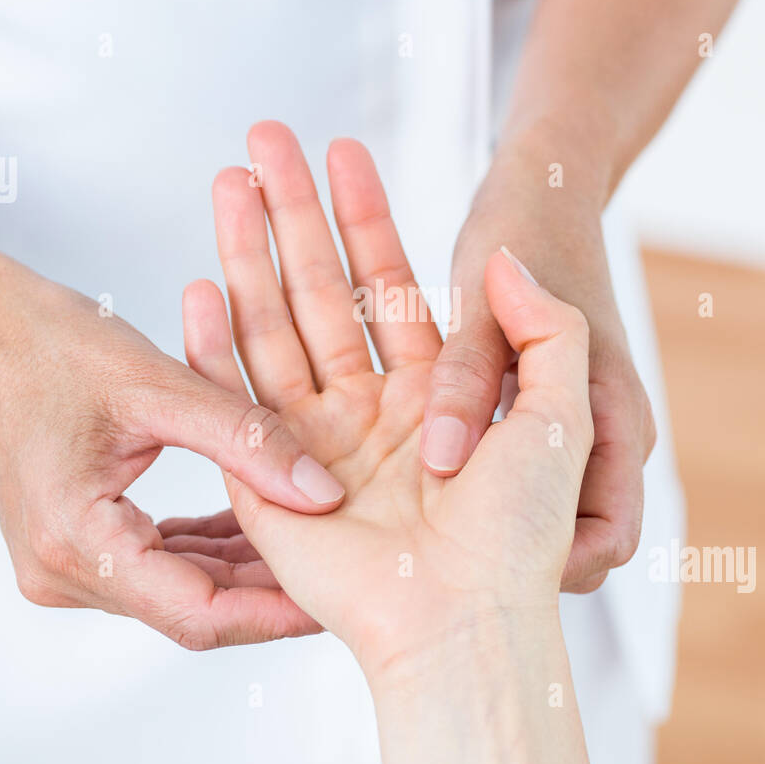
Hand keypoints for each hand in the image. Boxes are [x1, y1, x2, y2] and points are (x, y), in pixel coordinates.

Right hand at [0, 244, 344, 648]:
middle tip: (346, 566)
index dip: (276, 613)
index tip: (336, 602)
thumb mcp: (162, 386)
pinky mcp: (80, 542)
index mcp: (79, 542)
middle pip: (194, 608)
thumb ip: (249, 440)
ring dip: (247, 566)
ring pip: (182, 588)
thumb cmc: (48, 345)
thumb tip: (324, 495)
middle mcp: (66, 570)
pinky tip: (259, 517)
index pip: (198, 614)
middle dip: (272, 589)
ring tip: (317, 539)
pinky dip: (211, 545)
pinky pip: (161, 562)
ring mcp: (69, 562)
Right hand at [180, 123, 592, 679]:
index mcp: (432, 394)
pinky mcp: (271, 484)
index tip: (342, 151)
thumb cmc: (522, 531)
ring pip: (273, 329)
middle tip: (266, 140)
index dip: (366, 217)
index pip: (389, 285)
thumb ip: (545, 326)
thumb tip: (502, 260)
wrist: (466, 623)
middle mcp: (368, 413)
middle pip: (321, 293)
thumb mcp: (564, 412)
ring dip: (248, 255)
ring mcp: (315, 445)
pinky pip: (235, 402)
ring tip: (229, 181)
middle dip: (294, 215)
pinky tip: (200, 280)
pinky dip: (213, 344)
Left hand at [420, 142, 654, 593]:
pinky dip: (462, 481)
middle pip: (566, 545)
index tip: (467, 581)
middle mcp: (604, 440)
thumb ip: (469, 376)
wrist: (544, 186)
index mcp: (615, 421)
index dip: (543, 579)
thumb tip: (448, 458)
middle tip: (421, 583)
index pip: (601, 547)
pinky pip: (500, 469)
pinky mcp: (534, 417)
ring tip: (400, 543)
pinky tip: (398, 486)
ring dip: (476, 524)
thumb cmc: (524, 231)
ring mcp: (574, 431)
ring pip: (529, 511)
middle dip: (499, 566)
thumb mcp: (486, 302)